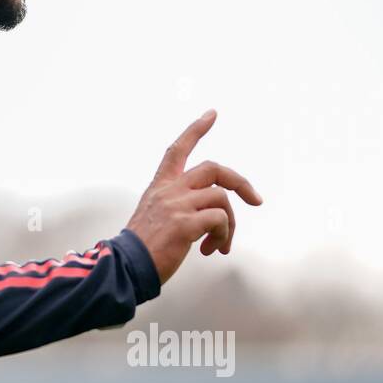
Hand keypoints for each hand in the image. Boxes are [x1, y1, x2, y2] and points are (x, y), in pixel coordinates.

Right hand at [124, 109, 262, 284]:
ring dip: (230, 225)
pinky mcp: (185, 224)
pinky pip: (220, 219)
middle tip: (256, 200)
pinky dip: (224, 235)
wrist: (126, 267)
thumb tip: (210, 215)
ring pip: (222, 198)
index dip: (195, 130)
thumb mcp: (154, 215)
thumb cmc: (142, 248)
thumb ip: (177, 205)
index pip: (177, 149)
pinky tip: (212, 250)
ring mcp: (177, 205)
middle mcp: (169, 190)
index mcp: (160, 186)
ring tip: (220, 245)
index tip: (211, 115)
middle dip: (240, 182)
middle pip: (214, 169)